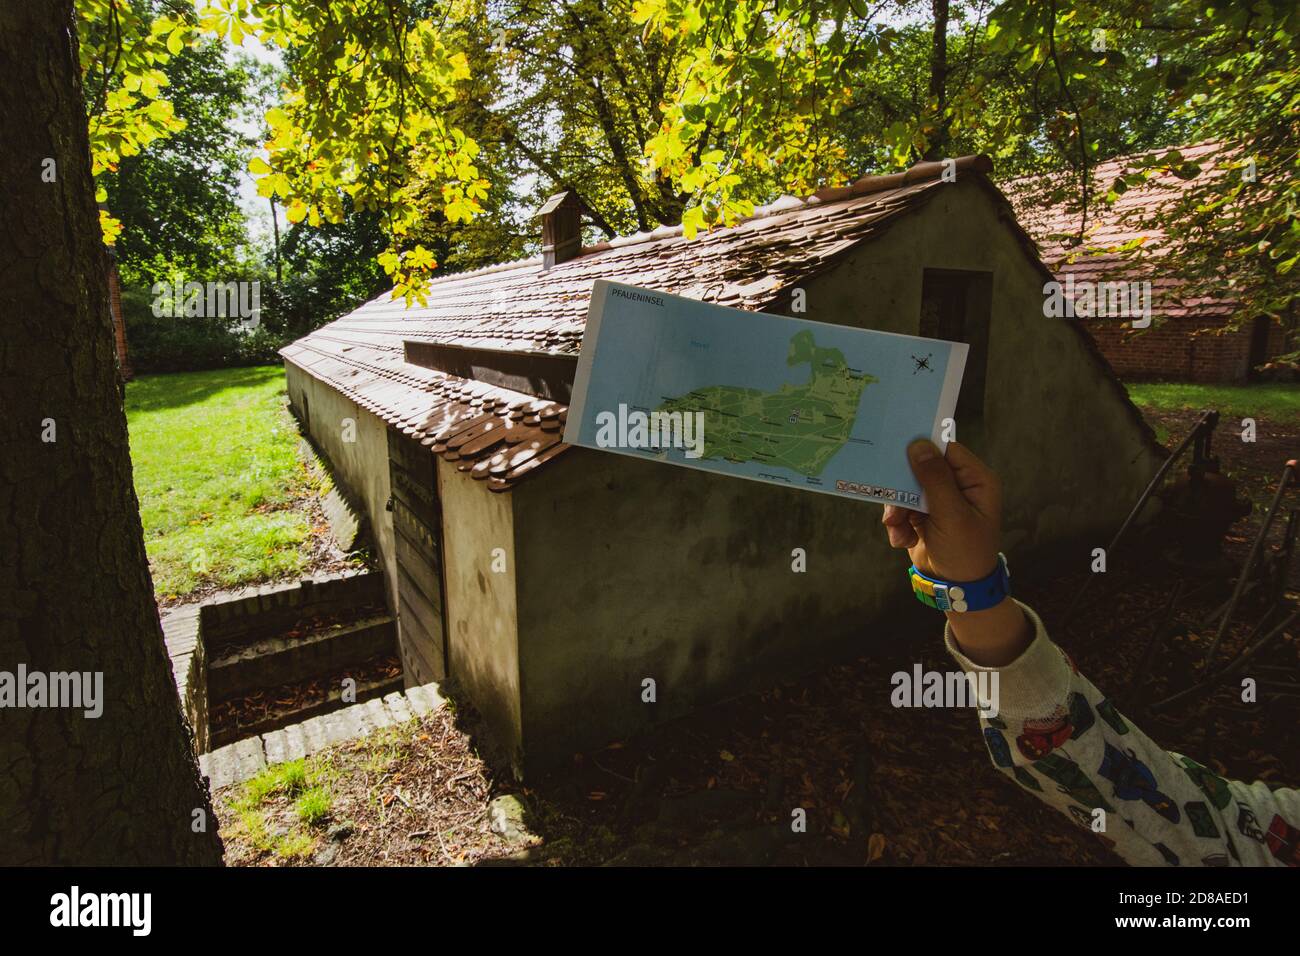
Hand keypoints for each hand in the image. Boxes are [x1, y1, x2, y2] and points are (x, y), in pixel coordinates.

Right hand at [881, 439, 1000, 581]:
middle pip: (921, 468)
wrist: (955, 589)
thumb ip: (935, 479)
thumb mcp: (952, 515)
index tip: (897, 448)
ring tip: (896, 528)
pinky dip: (897, 524)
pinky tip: (903, 540)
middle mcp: (957, 485)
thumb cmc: (965, 552)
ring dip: (897, 510)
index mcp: (975, 479)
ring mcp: (938, 500)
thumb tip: (918, 444)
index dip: (922, 448)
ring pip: (906, 488)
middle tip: (892, 504)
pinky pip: (900, 507)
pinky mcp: (921, 514)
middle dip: (903, 488)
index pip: (946, 450)